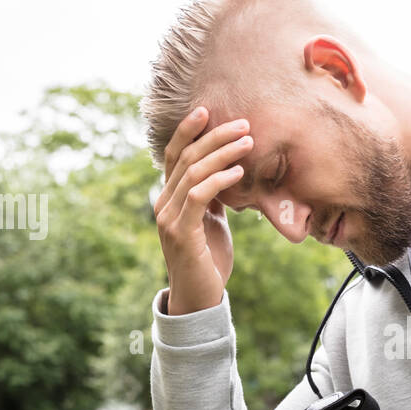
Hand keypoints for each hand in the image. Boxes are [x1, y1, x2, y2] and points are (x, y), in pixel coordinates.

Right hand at [153, 107, 251, 314]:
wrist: (201, 299)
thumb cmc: (209, 260)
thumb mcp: (211, 222)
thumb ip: (211, 198)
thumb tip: (225, 173)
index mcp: (169, 198)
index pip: (174, 156)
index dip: (187, 131)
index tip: (207, 110)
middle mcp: (163, 204)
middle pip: (185, 159)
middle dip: (213, 137)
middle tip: (242, 123)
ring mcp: (169, 218)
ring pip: (193, 173)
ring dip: (222, 154)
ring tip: (247, 143)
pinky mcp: (181, 233)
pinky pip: (198, 197)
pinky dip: (219, 181)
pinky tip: (239, 172)